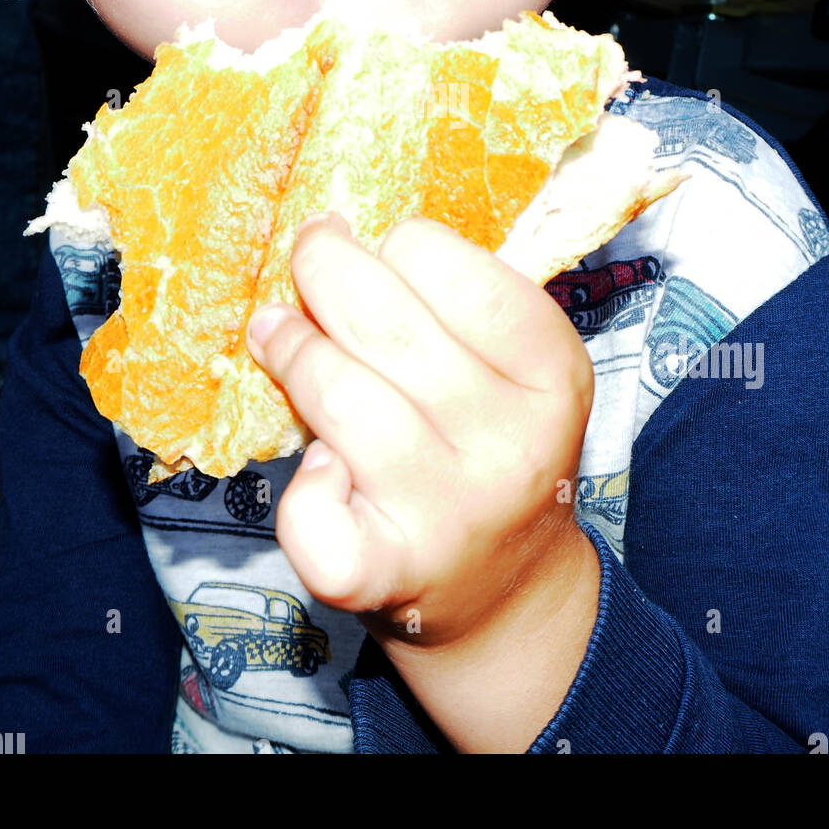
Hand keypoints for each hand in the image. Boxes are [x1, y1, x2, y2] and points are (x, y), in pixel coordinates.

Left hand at [244, 210, 595, 650]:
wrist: (506, 592)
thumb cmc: (491, 448)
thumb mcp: (514, 371)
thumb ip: (457, 305)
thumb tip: (346, 235)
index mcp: (553, 375)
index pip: (461, 274)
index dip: (403, 245)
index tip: (379, 245)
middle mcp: (512, 443)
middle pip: (388, 325)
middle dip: (326, 268)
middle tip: (307, 252)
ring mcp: (449, 511)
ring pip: (341, 396)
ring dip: (293, 348)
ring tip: (274, 330)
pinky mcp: (386, 572)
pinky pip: (313, 513)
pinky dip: (299, 485)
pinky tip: (314, 464)